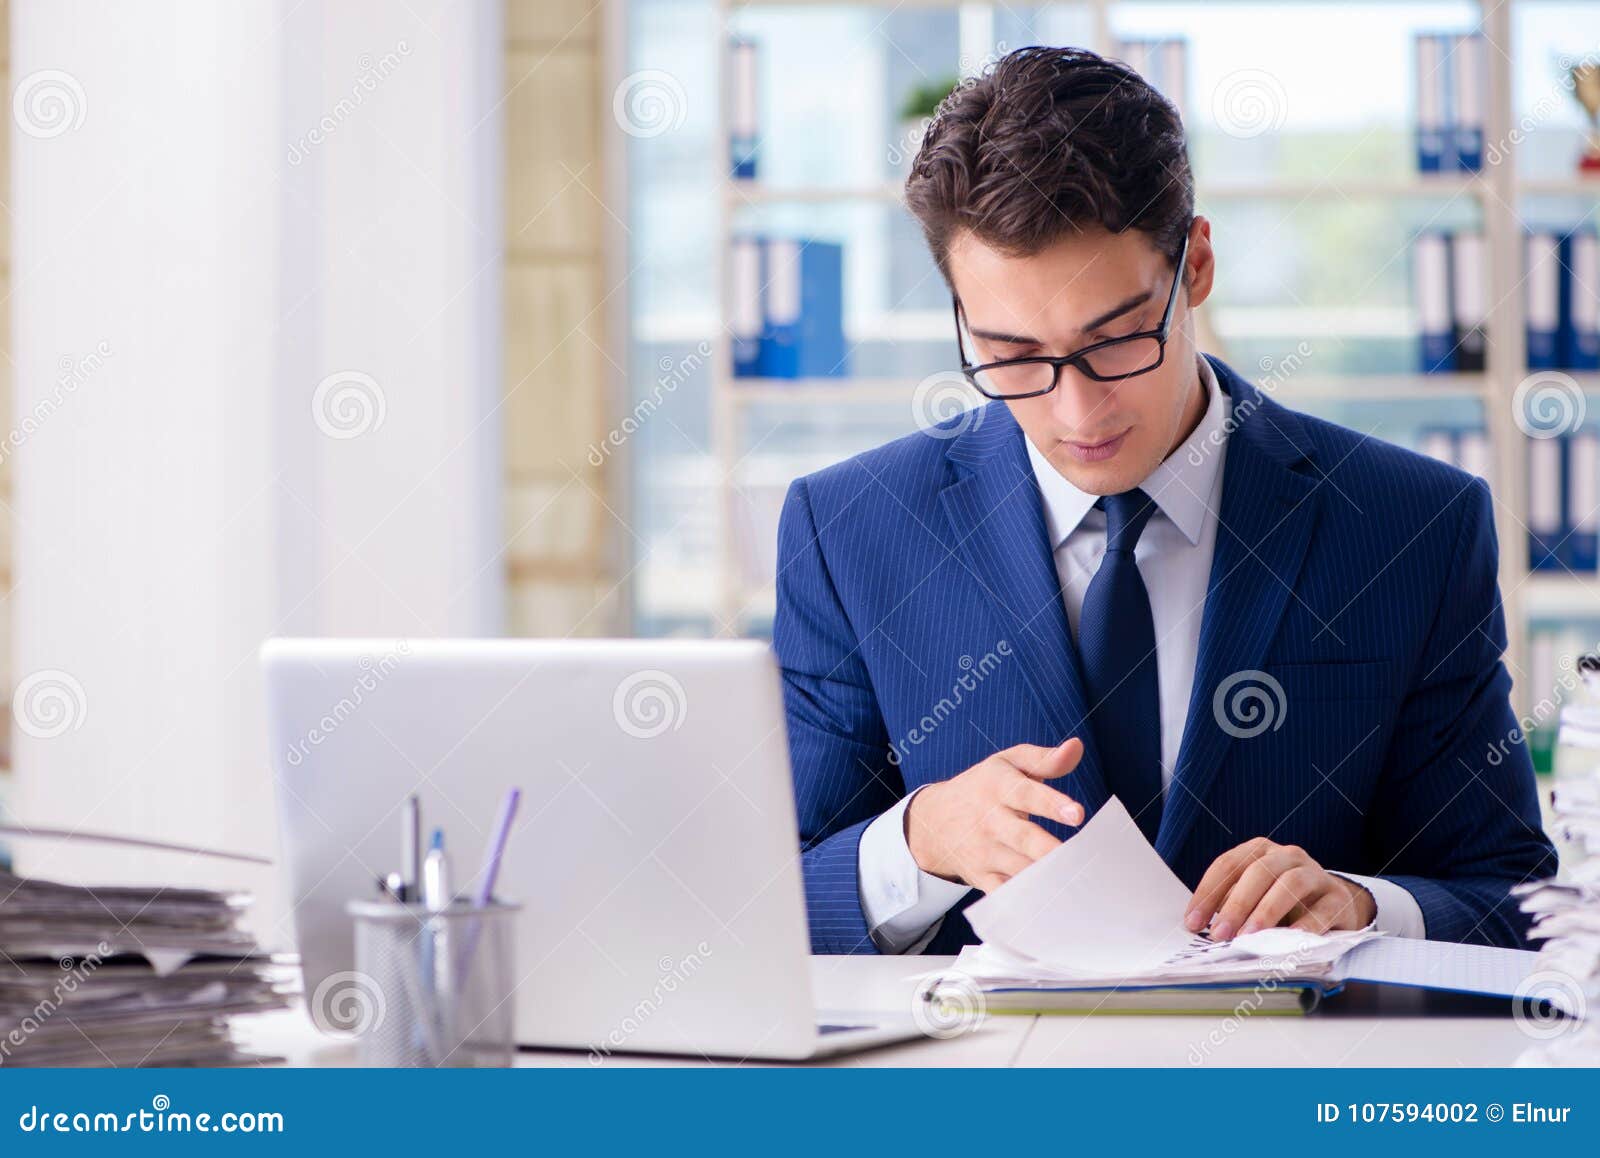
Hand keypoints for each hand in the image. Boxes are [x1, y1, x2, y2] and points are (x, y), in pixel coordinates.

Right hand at [904, 738, 1085, 892]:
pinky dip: (1027, 904)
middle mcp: (989, 821)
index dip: (1051, 803)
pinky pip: (1007, 896)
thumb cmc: (983, 788)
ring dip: (1047, 879)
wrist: (932, 822)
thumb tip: (1076, 747)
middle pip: (1022, 838)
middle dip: (1049, 849)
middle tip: (1078, 857)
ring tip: (1079, 885)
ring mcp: (984, 853)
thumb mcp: (1006, 764)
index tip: (1077, 813)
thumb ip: (1043, 759)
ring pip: (1019, 870)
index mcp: (997, 786)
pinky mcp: (982, 878)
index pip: (1025, 793)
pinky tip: (1053, 906)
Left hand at [1184, 837, 1375, 939]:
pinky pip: (1323, 909)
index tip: (1192, 922)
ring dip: (1267, 911)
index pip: (1228, 865)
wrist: (1335, 905)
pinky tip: (1290, 941)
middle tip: (1220, 934)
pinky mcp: (1339, 898)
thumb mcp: (1254, 898)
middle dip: (1236, 904)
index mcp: (1259, 851)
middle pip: (1259, 871)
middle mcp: (1287, 856)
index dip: (1207, 893)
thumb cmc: (1283, 903)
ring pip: (1291, 883)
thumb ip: (1232, 905)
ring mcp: (1316, 874)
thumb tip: (1202, 926)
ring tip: (1250, 937)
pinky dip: (1306, 926)